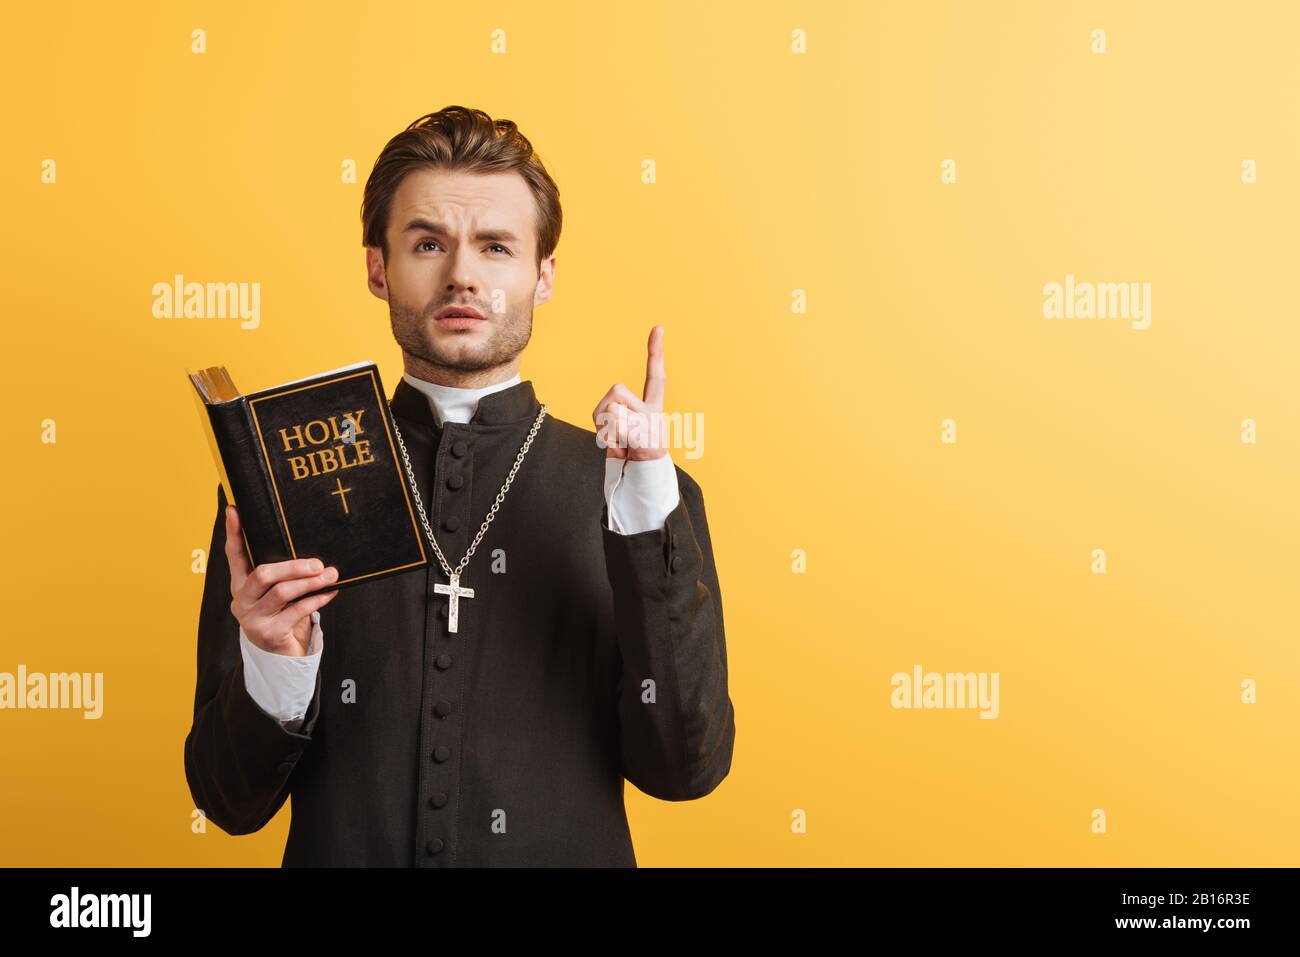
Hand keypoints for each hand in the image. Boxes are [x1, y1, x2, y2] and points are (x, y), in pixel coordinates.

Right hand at [225, 504, 339, 656]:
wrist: (278, 654)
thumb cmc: (280, 613)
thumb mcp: (275, 592)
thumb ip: (281, 573)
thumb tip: (309, 549)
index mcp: (240, 585)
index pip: (234, 555)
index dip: (234, 532)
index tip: (234, 510)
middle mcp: (242, 600)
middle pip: (263, 574)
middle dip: (293, 566)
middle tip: (318, 562)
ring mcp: (253, 618)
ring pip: (282, 592)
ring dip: (310, 582)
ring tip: (331, 574)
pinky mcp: (270, 633)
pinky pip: (298, 611)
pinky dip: (317, 599)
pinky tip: (330, 592)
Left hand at [593, 325, 666, 461]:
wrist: (642, 479)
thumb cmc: (626, 451)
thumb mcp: (612, 428)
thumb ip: (609, 414)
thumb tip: (612, 410)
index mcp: (651, 405)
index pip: (655, 375)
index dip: (655, 351)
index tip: (658, 327)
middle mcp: (654, 412)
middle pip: (617, 391)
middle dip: (605, 409)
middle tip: (614, 432)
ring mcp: (652, 425)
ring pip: (612, 409)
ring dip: (605, 427)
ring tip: (617, 443)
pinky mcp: (647, 439)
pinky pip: (618, 425)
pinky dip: (611, 435)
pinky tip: (620, 448)